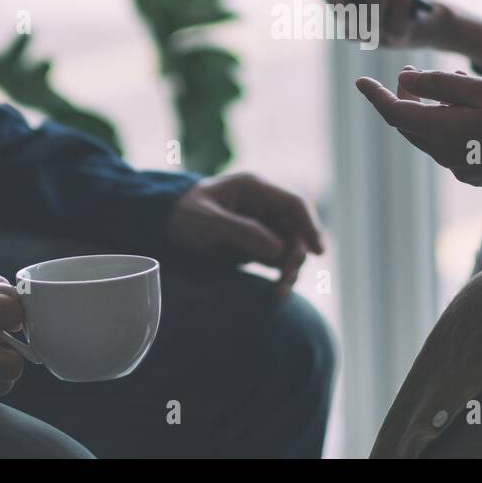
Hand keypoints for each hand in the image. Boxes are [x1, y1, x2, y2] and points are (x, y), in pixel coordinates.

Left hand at [166, 172, 324, 296]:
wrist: (163, 225)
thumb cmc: (183, 215)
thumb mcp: (207, 223)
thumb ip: (242, 232)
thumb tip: (280, 250)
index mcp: (255, 189)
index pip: (294, 204)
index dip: (310, 226)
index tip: (318, 252)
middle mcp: (264, 206)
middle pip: (296, 229)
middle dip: (297, 255)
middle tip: (286, 279)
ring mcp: (262, 226)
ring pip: (291, 247)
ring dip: (290, 269)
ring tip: (278, 293)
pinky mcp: (257, 245)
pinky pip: (278, 260)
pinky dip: (281, 275)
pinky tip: (276, 292)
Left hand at [355, 67, 481, 188]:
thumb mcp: (479, 89)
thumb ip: (438, 83)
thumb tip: (405, 79)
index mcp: (440, 131)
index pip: (394, 112)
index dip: (375, 95)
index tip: (360, 80)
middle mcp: (443, 154)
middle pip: (409, 124)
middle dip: (405, 98)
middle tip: (412, 73)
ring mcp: (460, 167)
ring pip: (429, 136)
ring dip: (428, 111)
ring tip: (447, 85)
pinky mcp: (476, 174)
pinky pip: (449, 147)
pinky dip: (447, 126)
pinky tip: (466, 112)